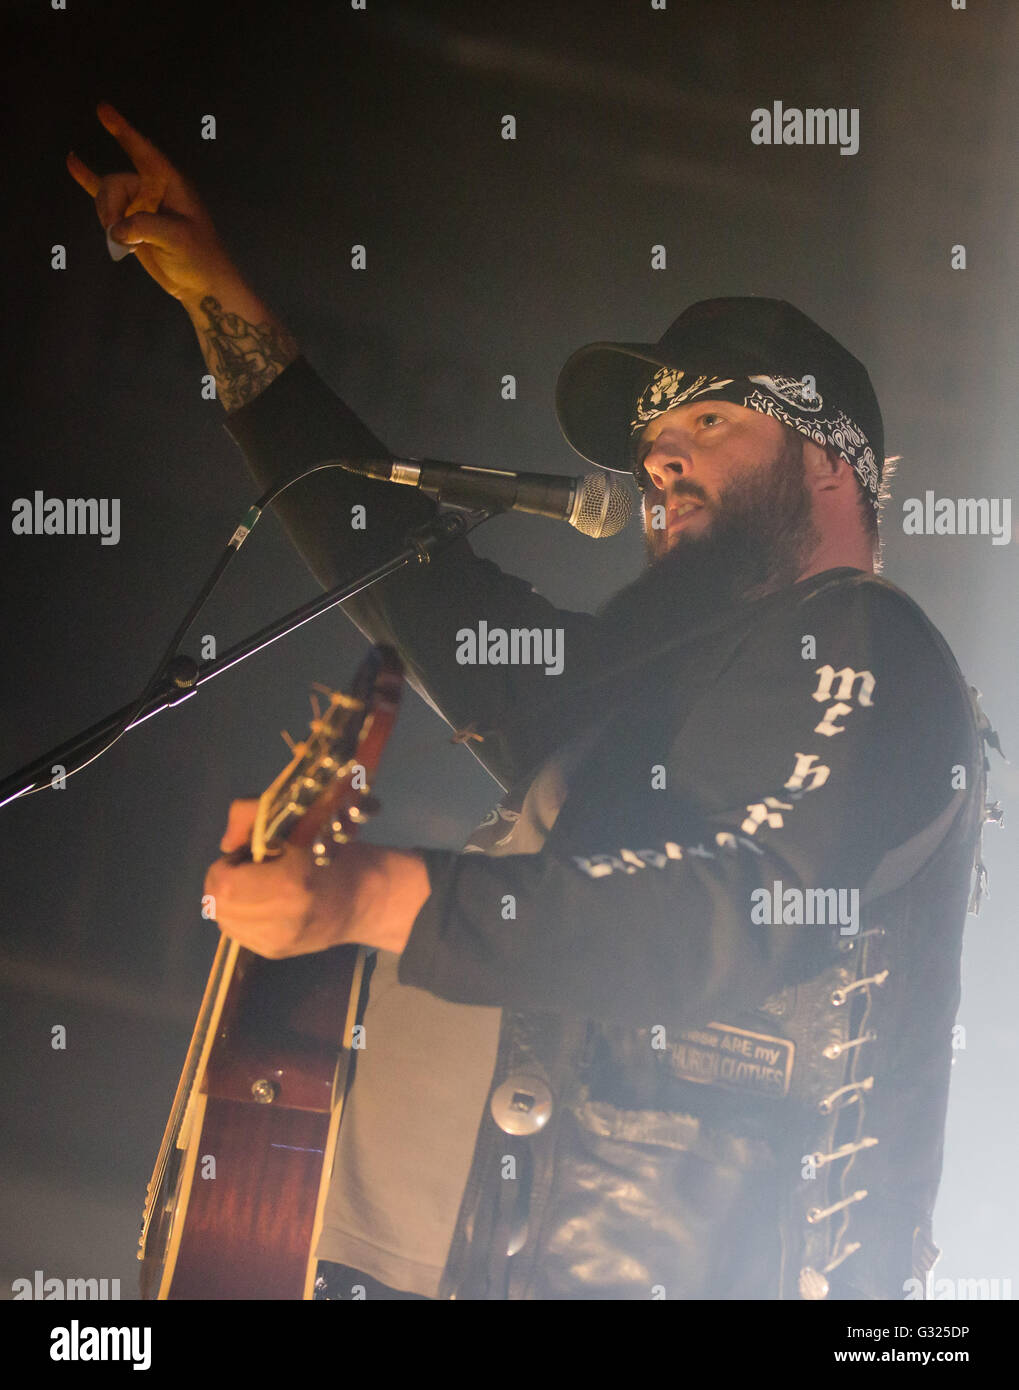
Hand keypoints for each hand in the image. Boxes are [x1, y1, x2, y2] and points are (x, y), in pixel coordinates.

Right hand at [67, 102, 239, 303]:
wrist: (200, 284)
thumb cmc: (198, 257)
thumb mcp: (176, 239)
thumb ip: (143, 227)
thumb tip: (115, 230)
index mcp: (170, 184)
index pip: (144, 152)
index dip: (123, 131)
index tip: (102, 108)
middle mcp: (153, 190)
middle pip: (115, 184)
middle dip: (109, 207)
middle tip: (115, 233)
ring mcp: (140, 205)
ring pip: (107, 199)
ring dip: (107, 218)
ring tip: (122, 243)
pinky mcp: (131, 221)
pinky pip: (105, 199)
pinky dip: (88, 181)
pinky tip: (72, 162)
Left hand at [204, 799, 431, 958]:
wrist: (364, 899)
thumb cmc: (332, 854)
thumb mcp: (298, 822)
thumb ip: (253, 815)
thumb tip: (225, 844)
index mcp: (287, 885)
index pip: (224, 882)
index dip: (226, 864)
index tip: (248, 853)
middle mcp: (280, 920)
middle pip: (218, 903)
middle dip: (223, 881)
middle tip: (248, 868)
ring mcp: (275, 942)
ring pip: (223, 919)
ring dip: (229, 899)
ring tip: (255, 885)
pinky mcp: (273, 953)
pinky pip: (236, 932)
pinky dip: (239, 914)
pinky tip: (263, 902)